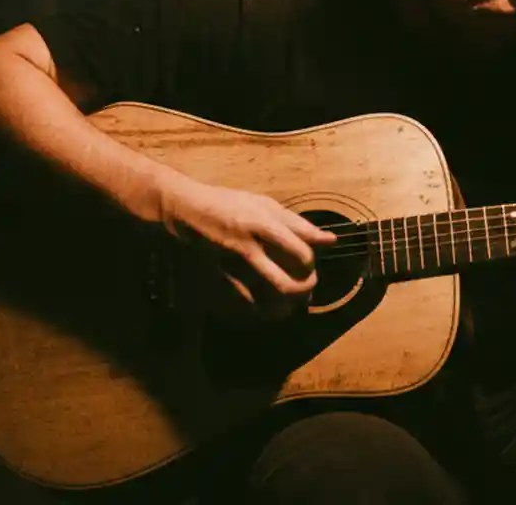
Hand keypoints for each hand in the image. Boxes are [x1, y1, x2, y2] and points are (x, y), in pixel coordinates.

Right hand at [158, 176, 336, 313]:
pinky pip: (244, 306)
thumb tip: (331, 241)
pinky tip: (268, 305)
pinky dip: (261, 311)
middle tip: (307, 287)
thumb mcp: (265, 205)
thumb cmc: (229, 205)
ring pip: (265, 302)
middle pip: (285, 285)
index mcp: (263, 225)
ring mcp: (231, 268)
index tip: (308, 264)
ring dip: (284, 306)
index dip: (310, 264)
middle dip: (303, 291)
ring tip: (292, 300)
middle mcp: (248, 249)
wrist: (185, 211)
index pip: (300, 254)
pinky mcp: (217, 281)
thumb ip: (299, 225)